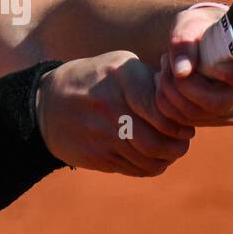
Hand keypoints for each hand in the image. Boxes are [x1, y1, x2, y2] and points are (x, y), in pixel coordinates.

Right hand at [36, 51, 193, 176]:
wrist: (46, 105)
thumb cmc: (94, 81)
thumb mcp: (118, 65)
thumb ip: (150, 79)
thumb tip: (185, 97)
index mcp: (121, 77)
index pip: (162, 108)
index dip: (179, 121)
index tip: (185, 123)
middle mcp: (111, 105)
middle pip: (158, 139)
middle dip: (178, 145)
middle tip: (183, 141)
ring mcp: (102, 133)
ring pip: (149, 158)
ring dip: (167, 158)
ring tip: (170, 150)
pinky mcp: (97, 156)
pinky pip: (134, 169)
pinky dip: (150, 167)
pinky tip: (151, 158)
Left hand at [155, 4, 232, 126]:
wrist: (202, 40)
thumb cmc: (201, 27)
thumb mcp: (190, 24)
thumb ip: (184, 43)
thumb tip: (181, 72)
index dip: (210, 71)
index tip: (194, 56)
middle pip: (216, 103)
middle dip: (181, 86)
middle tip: (164, 61)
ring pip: (199, 115)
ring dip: (171, 93)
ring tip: (164, 67)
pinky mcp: (227, 117)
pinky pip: (193, 121)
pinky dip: (172, 105)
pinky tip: (170, 82)